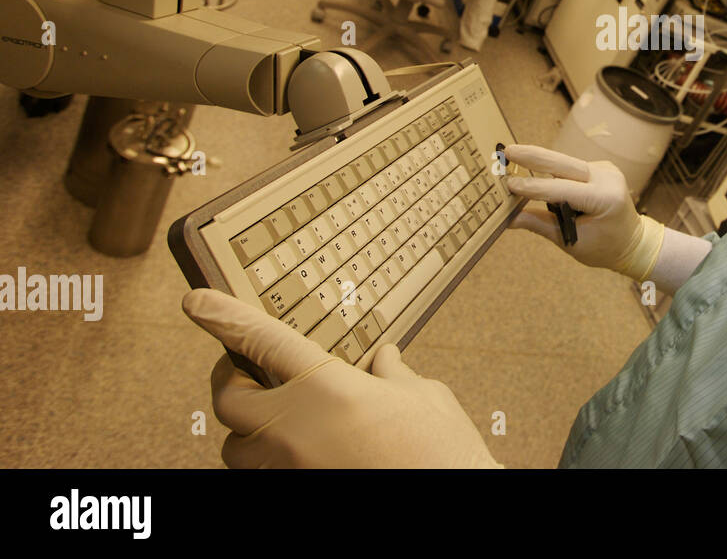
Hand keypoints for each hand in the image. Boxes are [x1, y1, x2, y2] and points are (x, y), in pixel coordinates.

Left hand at [182, 288, 501, 468]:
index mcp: (325, 387)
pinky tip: (298, 453)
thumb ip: (395, 374)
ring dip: (246, 430)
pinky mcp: (297, 491)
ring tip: (275, 418)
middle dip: (231, 381)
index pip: (258, 339)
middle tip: (247, 369)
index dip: (222, 316)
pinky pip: (262, 476)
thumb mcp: (422, 396)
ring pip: (235, 448)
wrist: (453, 502)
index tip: (197, 301)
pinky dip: (269, 462)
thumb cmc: (440, 453)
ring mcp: (290, 468)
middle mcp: (295, 429)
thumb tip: (384, 360)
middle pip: (228, 400)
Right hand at [504, 144, 663, 281]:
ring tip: (513, 157)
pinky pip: (571, 168)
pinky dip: (553, 170)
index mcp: (605, 198)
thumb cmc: (605, 247)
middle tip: (509, 151)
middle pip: (564, 163)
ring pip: (565, 164)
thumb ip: (541, 225)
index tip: (510, 184)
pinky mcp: (600, 168)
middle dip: (534, 156)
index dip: (533, 187)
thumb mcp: (572, 242)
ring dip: (541, 162)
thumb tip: (509, 218)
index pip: (562, 190)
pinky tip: (535, 170)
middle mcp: (607, 178)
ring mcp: (605, 169)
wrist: (633, 242)